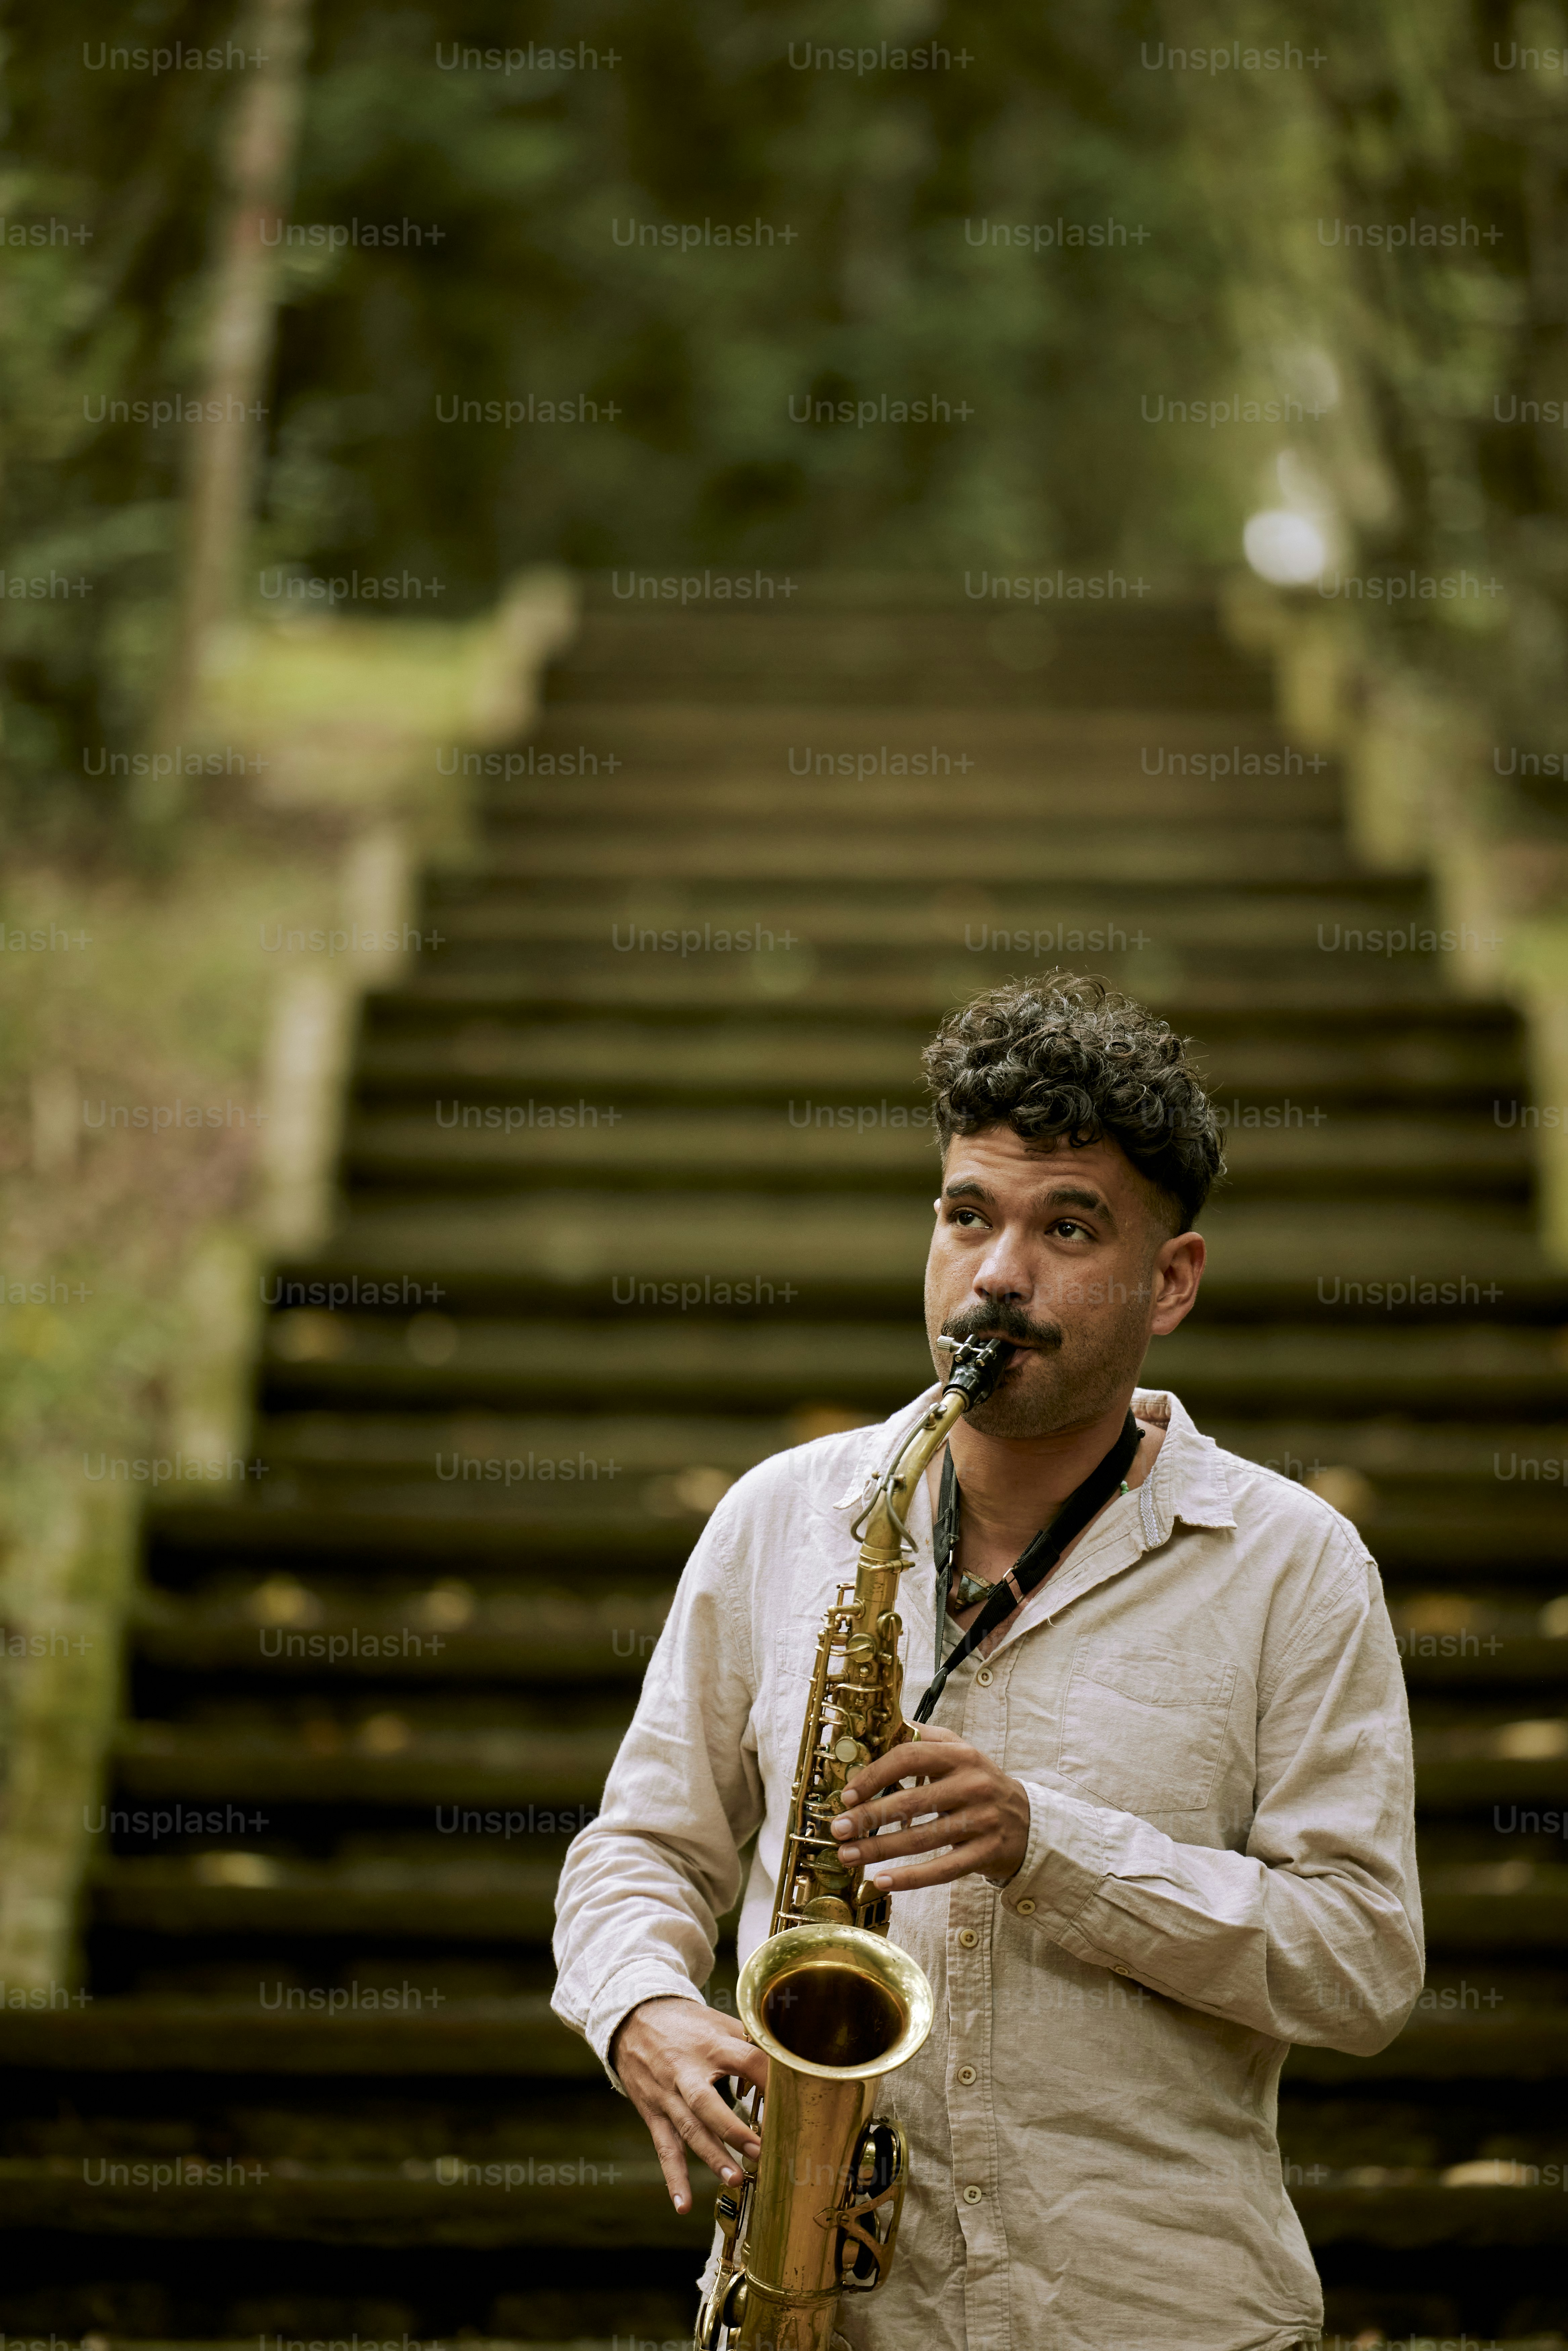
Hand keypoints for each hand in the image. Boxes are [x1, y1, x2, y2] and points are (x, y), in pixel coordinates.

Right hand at [611, 1995, 768, 2214]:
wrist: (630, 2019)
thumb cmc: (684, 2022)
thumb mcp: (716, 2021)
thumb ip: (747, 2040)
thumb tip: (785, 2057)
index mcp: (710, 2045)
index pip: (746, 2061)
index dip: (770, 2079)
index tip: (794, 2099)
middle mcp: (686, 2073)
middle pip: (708, 2103)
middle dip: (733, 2129)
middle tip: (760, 2151)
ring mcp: (668, 2096)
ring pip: (689, 2131)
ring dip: (712, 2157)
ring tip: (737, 2179)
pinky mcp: (654, 2114)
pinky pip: (664, 2149)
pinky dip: (674, 2178)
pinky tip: (684, 2205)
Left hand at [830, 1730, 1030, 1891]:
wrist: (1027, 1821)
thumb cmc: (979, 1783)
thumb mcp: (958, 1751)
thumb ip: (923, 1739)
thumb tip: (878, 1730)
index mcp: (960, 1755)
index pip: (909, 1757)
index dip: (875, 1775)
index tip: (848, 1794)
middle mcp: (972, 1784)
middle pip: (910, 1802)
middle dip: (868, 1817)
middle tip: (838, 1829)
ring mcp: (982, 1820)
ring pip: (922, 1839)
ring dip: (879, 1849)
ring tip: (847, 1855)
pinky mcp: (986, 1853)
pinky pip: (942, 1869)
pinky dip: (910, 1877)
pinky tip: (881, 1881)